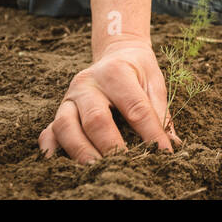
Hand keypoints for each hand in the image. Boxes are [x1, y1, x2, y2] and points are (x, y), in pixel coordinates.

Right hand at [38, 38, 180, 163]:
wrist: (117, 51)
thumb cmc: (138, 70)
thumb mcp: (154, 82)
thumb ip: (160, 112)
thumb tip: (172, 144)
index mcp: (116, 72)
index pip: (135, 108)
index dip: (151, 133)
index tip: (163, 153)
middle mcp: (87, 83)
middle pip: (96, 119)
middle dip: (110, 146)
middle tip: (124, 166)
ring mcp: (70, 97)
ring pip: (66, 126)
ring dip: (80, 151)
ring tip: (96, 170)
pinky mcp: (60, 108)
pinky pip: (49, 130)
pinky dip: (50, 148)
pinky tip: (57, 162)